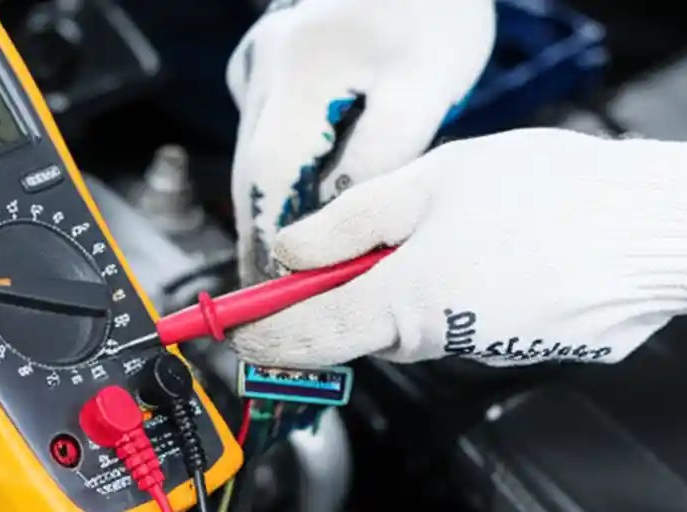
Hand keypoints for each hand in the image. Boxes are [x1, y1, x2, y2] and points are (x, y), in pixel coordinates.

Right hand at [227, 0, 495, 285]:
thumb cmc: (430, 13)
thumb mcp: (423, 87)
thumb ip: (382, 157)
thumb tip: (345, 225)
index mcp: (297, 72)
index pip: (270, 181)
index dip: (270, 248)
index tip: (280, 301)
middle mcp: (264, 71)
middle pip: (256, 180)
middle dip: (272, 246)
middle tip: (287, 308)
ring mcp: (261, 70)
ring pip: (263, 166)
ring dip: (283, 217)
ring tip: (308, 276)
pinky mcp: (273, 76)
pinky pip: (276, 144)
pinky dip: (295, 183)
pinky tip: (320, 214)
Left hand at [232, 128, 686, 367]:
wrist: (663, 228)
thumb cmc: (554, 194)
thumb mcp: (431, 183)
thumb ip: (350, 223)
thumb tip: (291, 253)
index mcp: (404, 303)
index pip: (308, 339)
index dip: (263, 337)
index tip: (233, 336)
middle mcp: (441, 342)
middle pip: (366, 329)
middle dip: (351, 293)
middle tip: (361, 240)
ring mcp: (489, 352)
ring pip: (422, 324)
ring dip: (416, 286)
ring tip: (461, 225)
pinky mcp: (529, 351)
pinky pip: (474, 324)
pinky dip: (470, 292)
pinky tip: (507, 248)